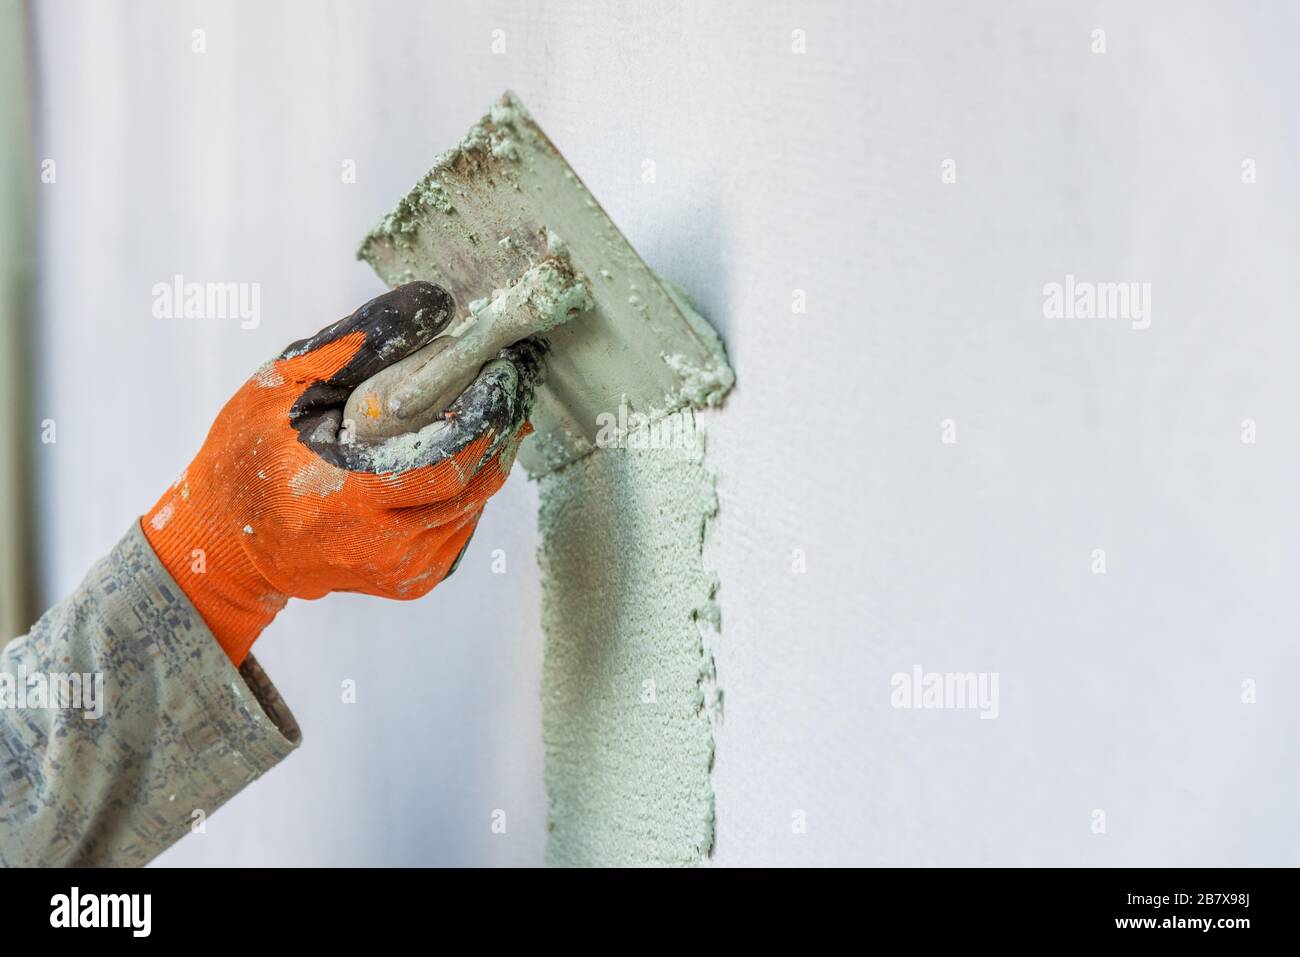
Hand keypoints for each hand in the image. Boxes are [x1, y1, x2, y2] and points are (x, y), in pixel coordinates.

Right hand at [142, 282, 543, 664]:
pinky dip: (469, 495)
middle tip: (512, 387)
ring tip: (499, 414)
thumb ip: (357, 343)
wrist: (223, 541)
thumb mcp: (285, 383)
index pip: (446, 456)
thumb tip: (433, 305)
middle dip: (499, 431)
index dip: (485, 412)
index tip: (503, 370)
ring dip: (492, 460)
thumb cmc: (248, 452)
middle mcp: (377, 542)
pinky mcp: (405, 583)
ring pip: (472, 510)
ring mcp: (395, 570)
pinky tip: (468, 460)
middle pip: (471, 485)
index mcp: (344, 491)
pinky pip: (459, 534)